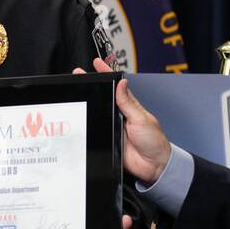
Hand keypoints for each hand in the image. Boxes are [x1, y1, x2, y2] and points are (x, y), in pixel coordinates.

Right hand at [74, 58, 172, 184]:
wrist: (153, 166)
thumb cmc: (154, 142)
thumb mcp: (141, 119)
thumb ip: (129, 103)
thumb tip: (122, 84)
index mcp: (130, 106)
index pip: (116, 86)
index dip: (106, 73)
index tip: (97, 63)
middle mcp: (120, 115)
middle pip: (103, 97)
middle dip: (90, 86)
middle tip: (78, 75)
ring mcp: (113, 127)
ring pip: (97, 112)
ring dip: (88, 104)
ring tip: (75, 92)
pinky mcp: (108, 140)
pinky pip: (96, 130)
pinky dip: (88, 125)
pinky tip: (80, 119)